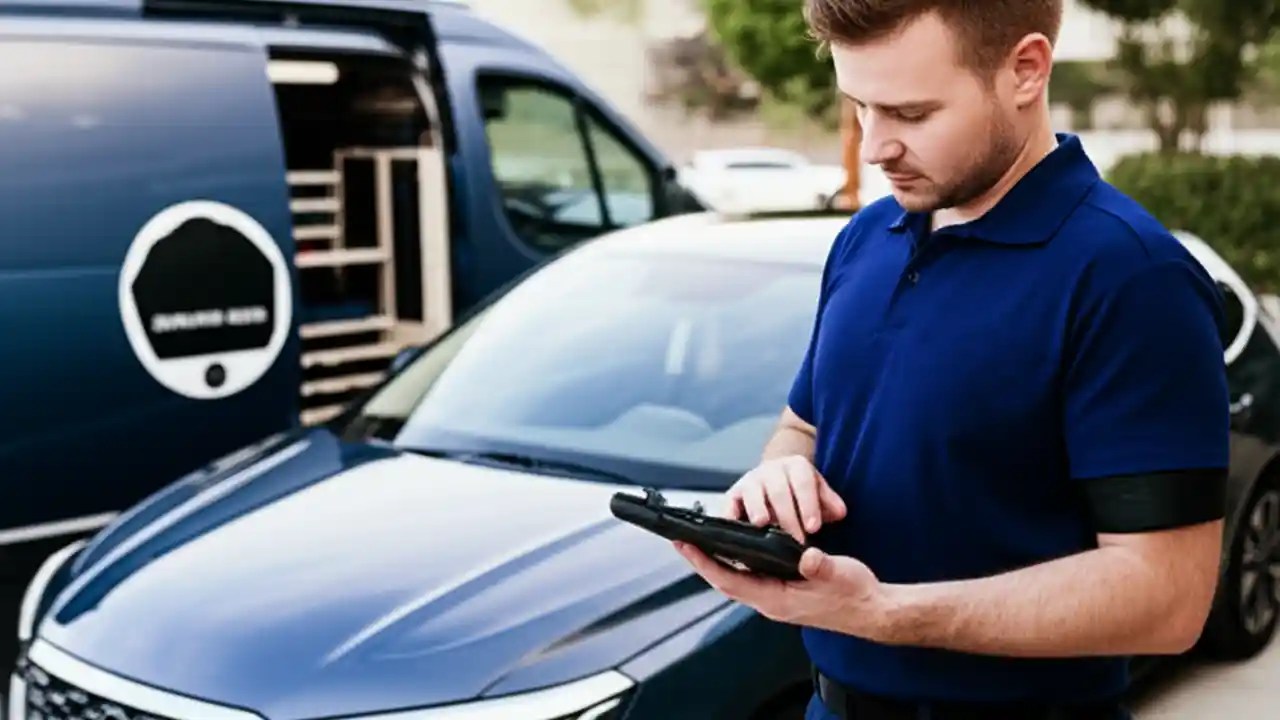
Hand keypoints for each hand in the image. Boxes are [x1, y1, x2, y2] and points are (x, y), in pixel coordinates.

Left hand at [673, 542, 895, 641]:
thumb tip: (807, 557)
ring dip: (717, 563)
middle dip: (703, 561)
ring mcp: (776, 599)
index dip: (707, 564)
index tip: (687, 547)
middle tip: (683, 540)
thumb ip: (820, 566)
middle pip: (726, 582)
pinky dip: (736, 564)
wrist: (872, 610)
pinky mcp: (783, 593)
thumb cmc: (855, 595)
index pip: (732, 582)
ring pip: (736, 581)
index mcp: (778, 600)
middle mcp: (771, 602)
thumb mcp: (839, 574)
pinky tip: (732, 550)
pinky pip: (750, 579)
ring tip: (700, 542)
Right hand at [722, 455, 846, 542]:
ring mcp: (750, 481)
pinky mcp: (732, 495)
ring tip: (763, 526)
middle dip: (788, 516)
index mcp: (796, 466)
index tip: (814, 527)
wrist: (775, 481)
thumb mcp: (819, 494)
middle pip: (779, 490)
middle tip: (796, 540)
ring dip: (758, 509)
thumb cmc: (801, 494)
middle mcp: (771, 470)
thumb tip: (839, 512)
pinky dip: (730, 516)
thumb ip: (830, 503)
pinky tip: (736, 532)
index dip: (808, 504)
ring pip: (753, 493)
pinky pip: (729, 504)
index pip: (803, 482)